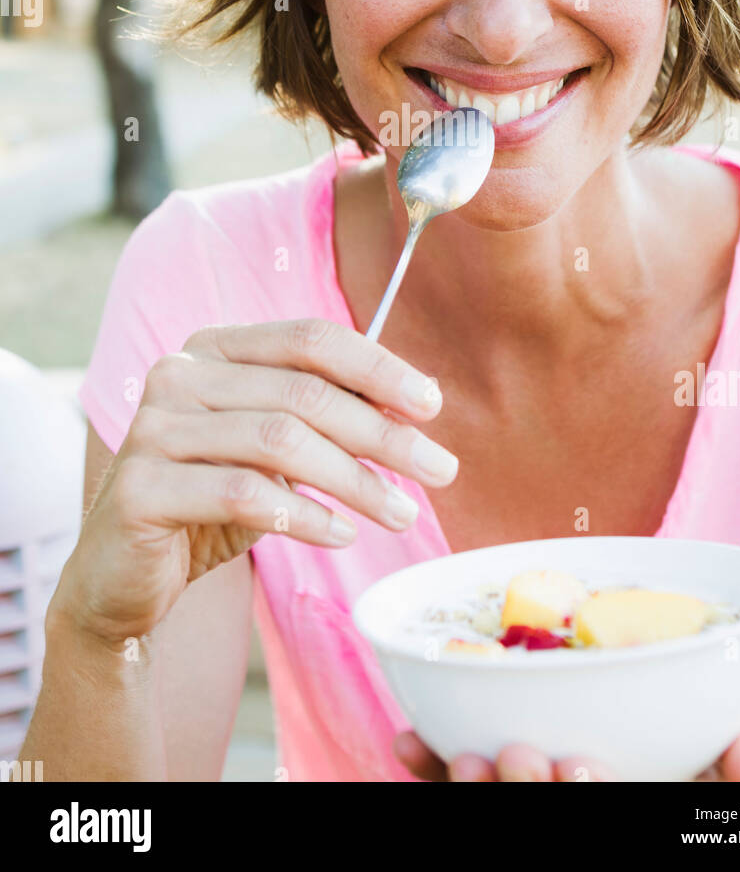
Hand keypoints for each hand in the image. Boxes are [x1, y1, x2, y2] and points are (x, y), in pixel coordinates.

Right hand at [52, 319, 455, 647]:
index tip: (431, 405)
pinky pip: (241, 494)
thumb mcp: (276, 453)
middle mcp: (178, 375)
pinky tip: (341, 534)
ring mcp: (153, 429)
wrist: (123, 577)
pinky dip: (303, 514)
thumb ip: (327, 418)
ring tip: (401, 513)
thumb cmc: (213, 504)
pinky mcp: (139, 489)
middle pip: (303, 393)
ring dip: (354, 480)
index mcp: (214, 349)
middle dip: (382, 433)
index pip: (309, 338)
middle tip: (439, 470)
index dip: (377, 367)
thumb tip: (414, 405)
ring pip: (279, 441)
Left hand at [393, 675, 739, 780]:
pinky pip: (456, 768)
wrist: (707, 675)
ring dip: (467, 786)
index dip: (582, 796)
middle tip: (522, 756)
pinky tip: (406, 741)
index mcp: (646, 790)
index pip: (603, 807)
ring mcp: (544, 773)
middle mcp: (587, 787)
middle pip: (543, 809)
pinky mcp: (506, 745)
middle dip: (525, 794)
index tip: (582, 764)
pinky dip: (428, 760)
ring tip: (463, 759)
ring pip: (495, 799)